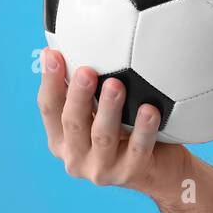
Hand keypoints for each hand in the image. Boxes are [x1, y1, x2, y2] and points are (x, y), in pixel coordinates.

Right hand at [37, 47, 187, 197]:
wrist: (163, 173)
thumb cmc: (130, 133)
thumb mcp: (104, 114)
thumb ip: (90, 88)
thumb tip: (77, 38)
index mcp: (63, 140)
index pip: (49, 109)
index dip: (49, 82)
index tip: (52, 53)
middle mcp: (76, 158)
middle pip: (73, 123)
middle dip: (77, 95)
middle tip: (86, 70)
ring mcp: (103, 169)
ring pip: (103, 135)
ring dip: (108, 109)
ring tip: (116, 84)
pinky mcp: (131, 174)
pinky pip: (139, 148)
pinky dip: (144, 128)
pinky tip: (151, 110)